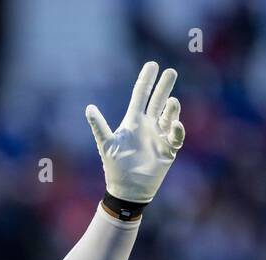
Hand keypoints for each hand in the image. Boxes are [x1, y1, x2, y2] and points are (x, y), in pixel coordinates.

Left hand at [85, 61, 184, 204]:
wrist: (127, 189)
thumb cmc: (115, 166)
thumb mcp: (106, 144)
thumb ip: (99, 126)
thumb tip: (88, 108)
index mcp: (133, 121)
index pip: (141, 95)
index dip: (146, 80)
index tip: (152, 64)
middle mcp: (148, 125)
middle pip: (158, 101)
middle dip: (164, 86)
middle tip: (171, 71)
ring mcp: (159, 135)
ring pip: (169, 115)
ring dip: (172, 107)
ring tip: (172, 101)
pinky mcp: (169, 148)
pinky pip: (176, 135)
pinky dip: (177, 129)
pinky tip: (174, 125)